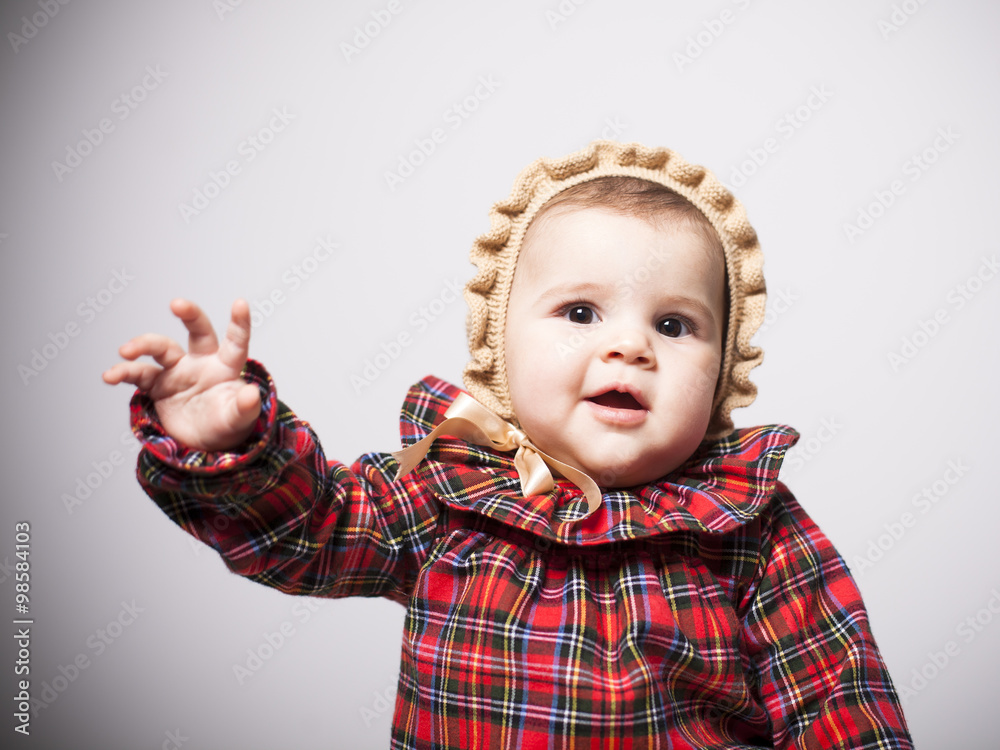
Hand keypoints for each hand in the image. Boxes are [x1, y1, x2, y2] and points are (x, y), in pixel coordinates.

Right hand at [103, 298, 261, 450]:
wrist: (202, 444)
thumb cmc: (226, 424)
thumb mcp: (239, 419)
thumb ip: (245, 408)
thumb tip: (252, 394)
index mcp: (226, 367)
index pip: (236, 343)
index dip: (239, 324)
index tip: (240, 303)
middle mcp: (201, 362)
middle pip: (197, 332)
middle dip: (189, 314)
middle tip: (177, 304)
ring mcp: (177, 371)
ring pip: (161, 348)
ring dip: (142, 346)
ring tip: (125, 351)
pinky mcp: (157, 385)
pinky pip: (138, 374)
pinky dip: (123, 373)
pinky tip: (110, 375)